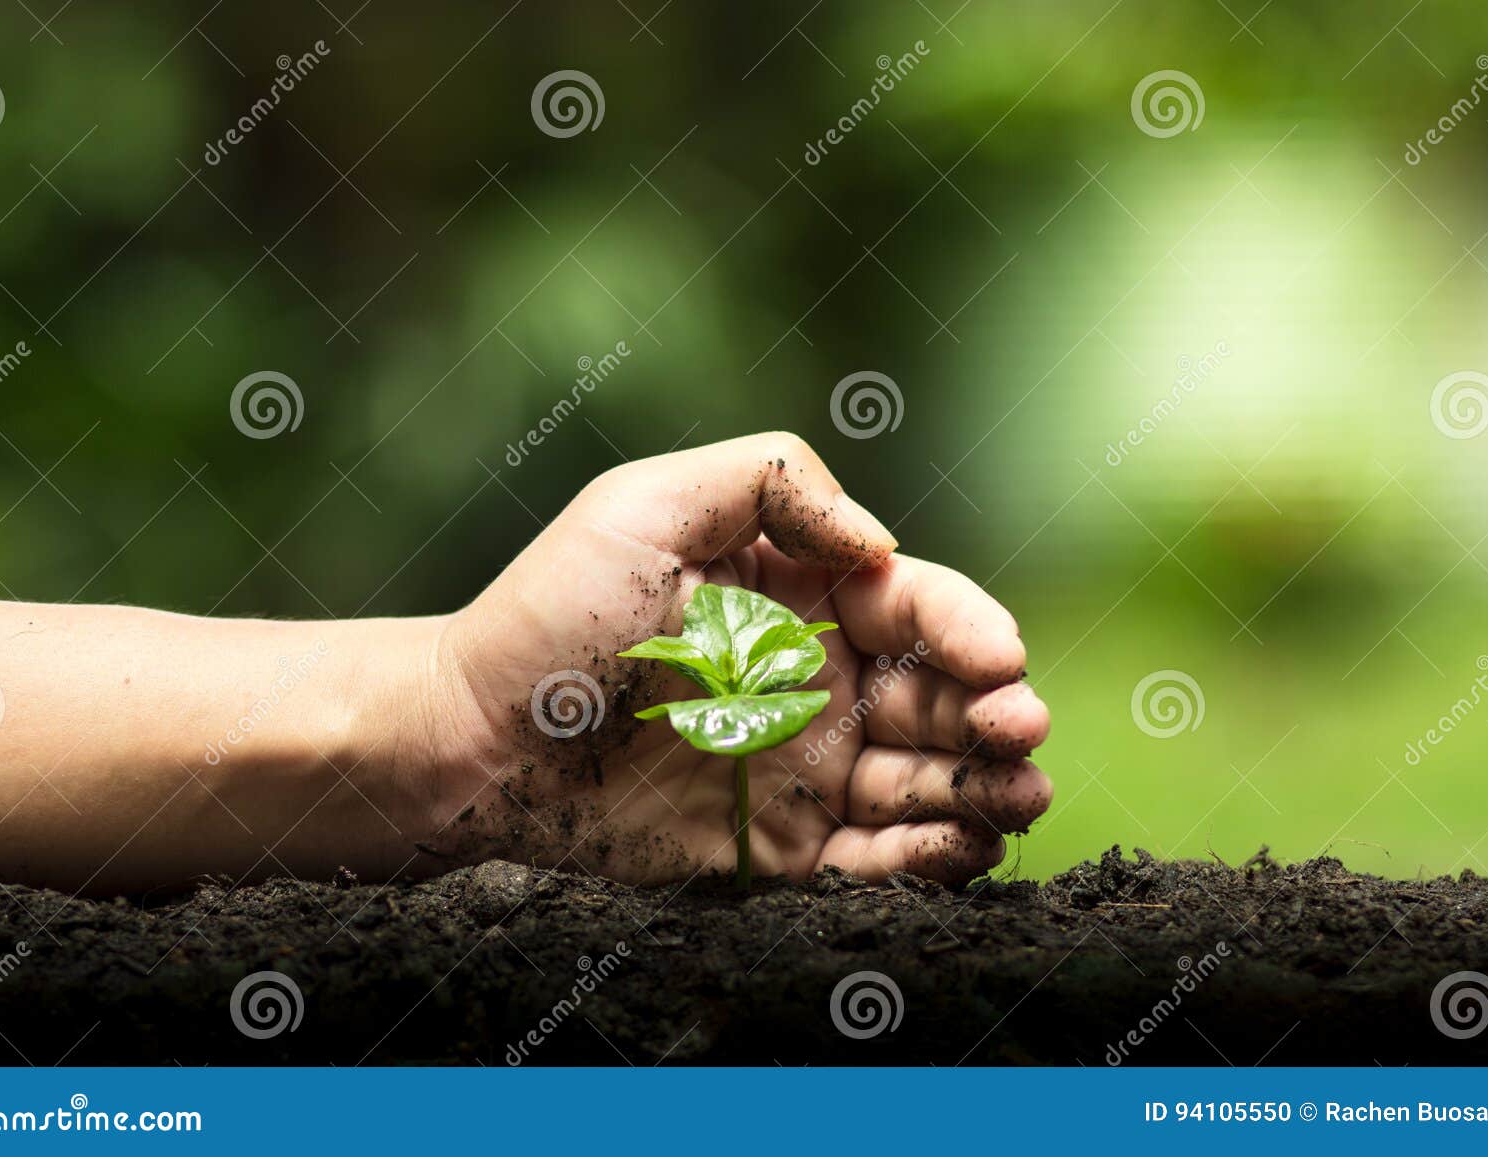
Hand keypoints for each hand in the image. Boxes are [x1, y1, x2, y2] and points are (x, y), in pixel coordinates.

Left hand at [416, 433, 1050, 885]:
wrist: (469, 745)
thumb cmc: (549, 617)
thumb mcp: (646, 505)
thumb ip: (770, 482)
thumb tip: (880, 541)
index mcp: (800, 601)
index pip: (916, 607)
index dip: (969, 626)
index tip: (998, 656)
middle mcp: (817, 686)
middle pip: (940, 698)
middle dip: (994, 714)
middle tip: (1019, 731)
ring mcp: (803, 773)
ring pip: (926, 782)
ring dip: (984, 789)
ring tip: (1017, 798)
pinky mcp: (777, 852)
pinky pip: (873, 861)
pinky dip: (928, 858)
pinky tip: (961, 849)